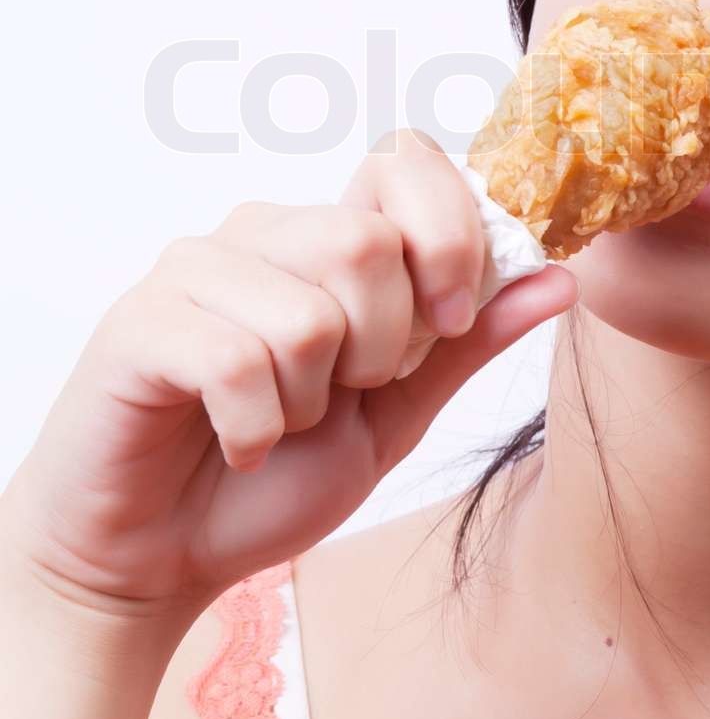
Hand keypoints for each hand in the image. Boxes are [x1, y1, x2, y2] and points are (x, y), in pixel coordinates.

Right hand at [0, 129, 576, 623]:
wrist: (160, 557)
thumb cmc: (275, 476)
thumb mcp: (396, 413)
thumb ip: (468, 343)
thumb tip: (559, 277)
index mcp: (327, 237)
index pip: (405, 161)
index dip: (448, 235)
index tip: (448, 321)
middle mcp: (260, 231)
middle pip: (367, 241)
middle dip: (384, 346)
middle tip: (343, 393)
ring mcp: (193, 269)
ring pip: (309, 309)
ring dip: (312, 398)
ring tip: (279, 421)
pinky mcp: (140, 323)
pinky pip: (237, 361)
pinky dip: (253, 429)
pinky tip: (234, 445)